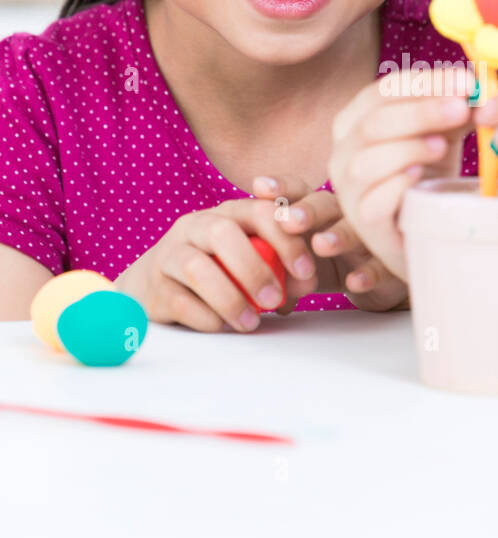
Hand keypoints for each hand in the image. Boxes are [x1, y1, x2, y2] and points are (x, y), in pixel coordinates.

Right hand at [115, 191, 323, 332]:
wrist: (152, 286)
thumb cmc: (217, 272)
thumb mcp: (250, 261)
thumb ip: (282, 268)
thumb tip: (306, 282)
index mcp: (227, 213)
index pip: (259, 211)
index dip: (286, 239)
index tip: (306, 271)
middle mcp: (195, 226)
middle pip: (221, 233)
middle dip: (253, 268)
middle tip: (274, 300)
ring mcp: (168, 254)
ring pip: (196, 268)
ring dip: (230, 298)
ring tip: (250, 322)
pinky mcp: (153, 288)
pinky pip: (180, 302)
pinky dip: (207, 318)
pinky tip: (222, 326)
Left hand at [250, 175, 408, 311]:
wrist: (378, 281)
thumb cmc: (333, 263)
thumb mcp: (303, 261)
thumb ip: (279, 267)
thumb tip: (250, 284)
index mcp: (320, 209)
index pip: (299, 191)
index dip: (282, 188)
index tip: (259, 187)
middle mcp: (346, 215)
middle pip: (327, 204)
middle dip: (306, 210)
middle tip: (286, 220)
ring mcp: (371, 237)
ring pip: (357, 231)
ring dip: (338, 236)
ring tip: (321, 245)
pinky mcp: (391, 263)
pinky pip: (381, 265)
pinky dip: (368, 273)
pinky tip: (354, 281)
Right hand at [327, 65, 475, 280]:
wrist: (421, 229)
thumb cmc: (425, 176)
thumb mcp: (441, 136)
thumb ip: (454, 113)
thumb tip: (478, 90)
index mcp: (356, 120)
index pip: (383, 91)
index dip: (424, 83)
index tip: (466, 82)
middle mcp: (343, 151)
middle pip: (375, 122)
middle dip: (422, 111)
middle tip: (462, 108)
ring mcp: (348, 189)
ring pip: (367, 161)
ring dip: (408, 148)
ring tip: (442, 146)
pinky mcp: (363, 223)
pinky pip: (373, 201)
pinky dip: (397, 185)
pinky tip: (420, 177)